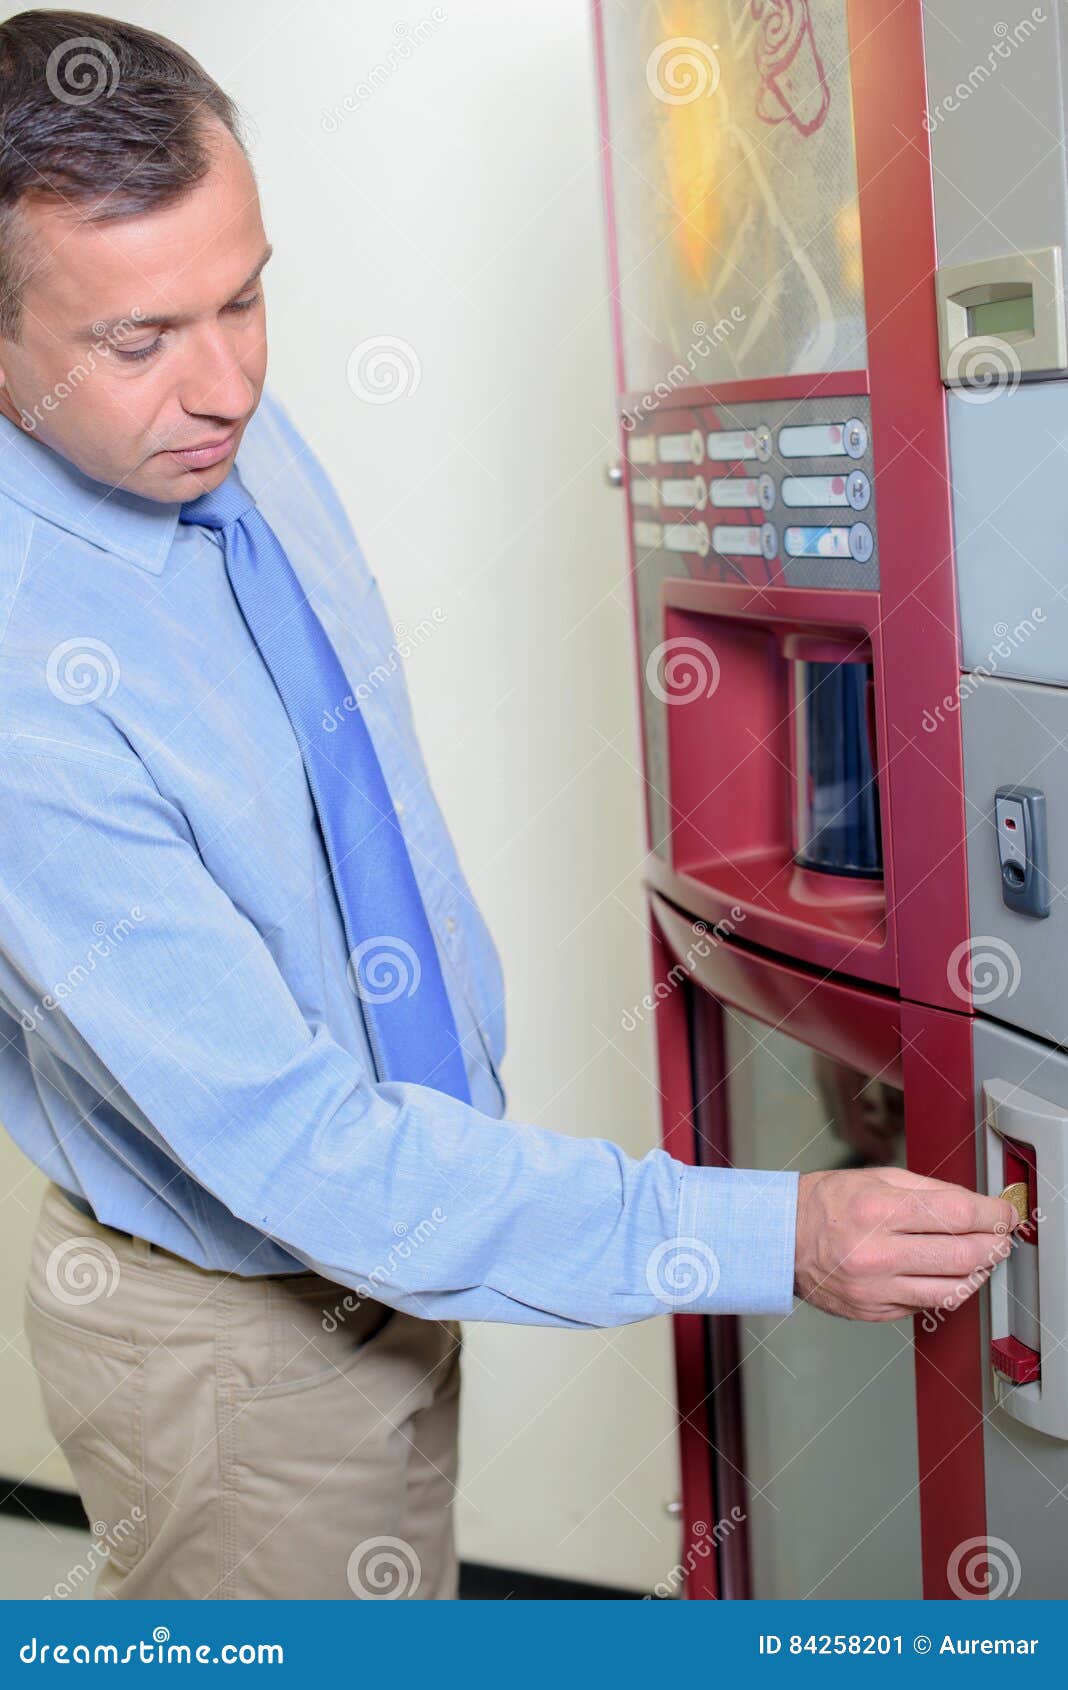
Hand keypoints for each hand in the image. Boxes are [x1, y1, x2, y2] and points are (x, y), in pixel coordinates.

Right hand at [794, 1166, 1017, 1320]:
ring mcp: (875, 1288)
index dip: (993, 1215)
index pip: (957, 1216)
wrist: (782, 1240)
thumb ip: (930, 1191)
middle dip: (994, 1245)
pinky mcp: (874, 1312)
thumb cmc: (829, 1203)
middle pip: (963, 1256)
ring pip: (952, 1289)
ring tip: (980, 1257)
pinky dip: (944, 1289)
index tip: (1005, 1214)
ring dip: (978, 1272)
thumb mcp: (878, 1178)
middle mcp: (877, 1252)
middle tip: (1000, 1237)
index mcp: (878, 1210)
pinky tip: (944, 1273)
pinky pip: (926, 1305)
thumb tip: (977, 1206)